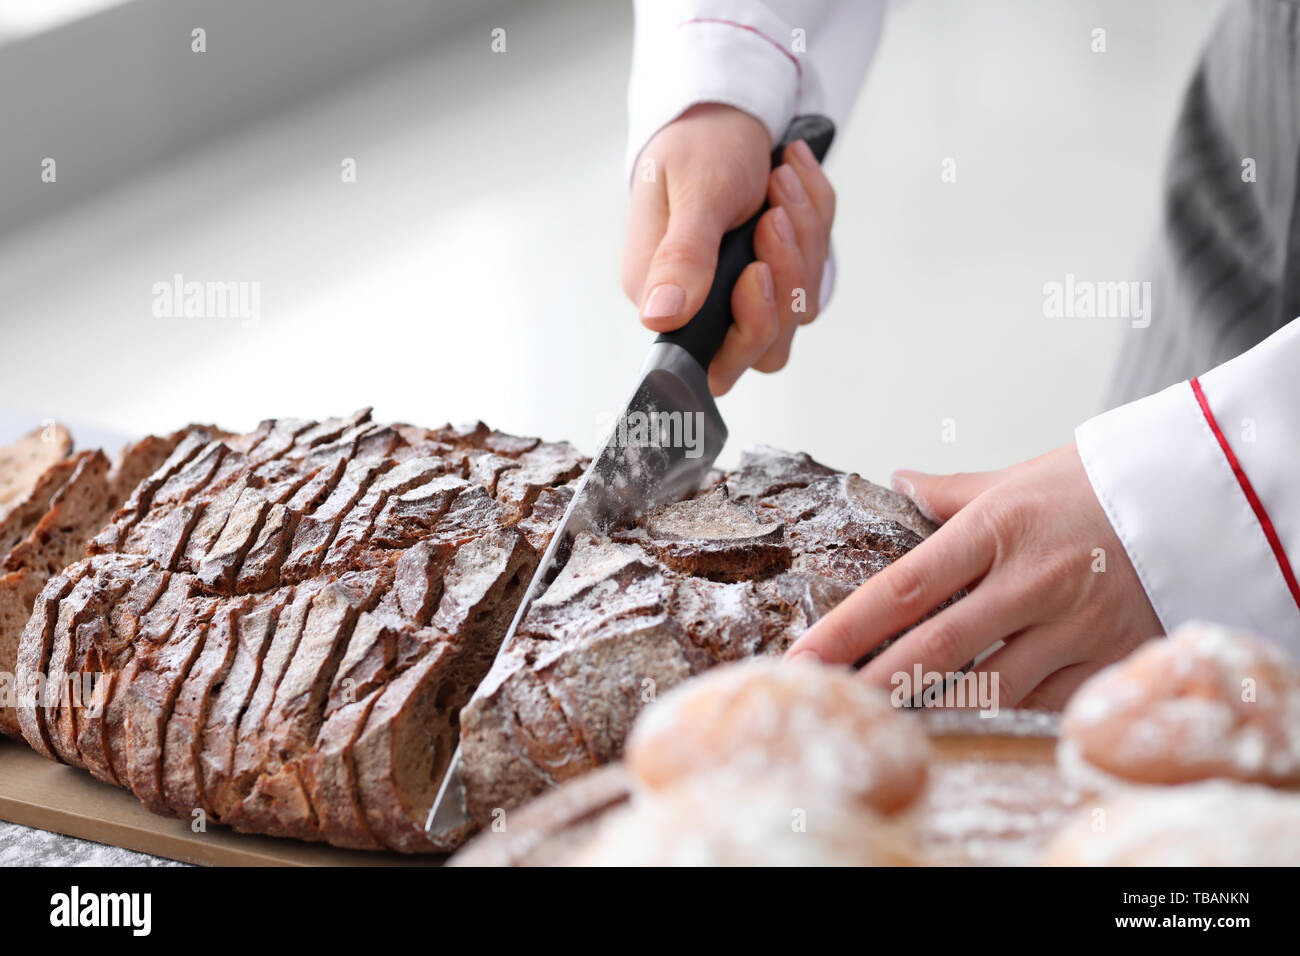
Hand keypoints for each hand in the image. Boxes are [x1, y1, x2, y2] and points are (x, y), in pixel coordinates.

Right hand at [623, 104, 834, 395]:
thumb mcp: (694, 190)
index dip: (751, 325)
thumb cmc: (700, 146)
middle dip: (787, 279)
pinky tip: (792, 180)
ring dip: (805, 241)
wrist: (725, 113)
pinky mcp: (777, 278)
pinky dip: (815, 222)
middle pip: (766, 346)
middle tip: (774, 215)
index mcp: (666, 295)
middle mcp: (702, 306)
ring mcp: (743, 295)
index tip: (757, 268)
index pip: (714, 360)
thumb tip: (660, 318)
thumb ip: (682, 256)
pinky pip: (816, 273)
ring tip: (781, 181)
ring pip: (799, 309)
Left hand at [784, 443, 1163, 710]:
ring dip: (934, 703)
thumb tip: (897, 480)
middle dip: (875, 683)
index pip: (904, 587)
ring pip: (987, 685)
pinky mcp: (1111, 656)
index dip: (849, 627)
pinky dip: (1003, 704)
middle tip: (829, 704)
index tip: (806, 655)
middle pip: (936, 648)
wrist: (1198, 497)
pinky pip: (1042, 699)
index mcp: (997, 528)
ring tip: (885, 714)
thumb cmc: (1096, 486)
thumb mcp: (1016, 478)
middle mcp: (1033, 580)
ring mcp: (1076, 624)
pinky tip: (970, 704)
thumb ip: (951, 493)